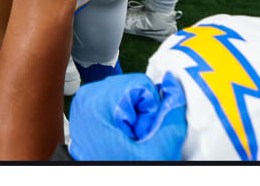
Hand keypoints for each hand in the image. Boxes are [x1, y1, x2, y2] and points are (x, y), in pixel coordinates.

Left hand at [68, 72, 186, 160]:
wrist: (99, 182)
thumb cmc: (122, 170)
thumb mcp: (156, 149)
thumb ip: (171, 116)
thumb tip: (173, 83)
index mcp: (98, 101)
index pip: (142, 84)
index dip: (151, 111)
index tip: (140, 134)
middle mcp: (88, 95)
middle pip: (133, 86)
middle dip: (142, 113)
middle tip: (134, 138)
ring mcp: (86, 100)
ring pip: (128, 92)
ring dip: (135, 115)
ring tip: (127, 139)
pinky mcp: (88, 106)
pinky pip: (117, 99)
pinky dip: (125, 116)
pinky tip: (121, 135)